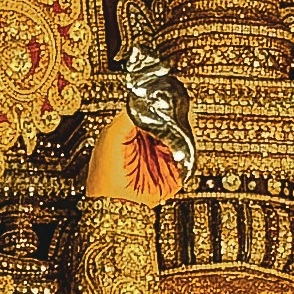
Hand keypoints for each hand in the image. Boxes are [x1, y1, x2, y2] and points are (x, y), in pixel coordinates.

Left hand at [98, 46, 191, 189]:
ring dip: (181, 129)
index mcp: (132, 130)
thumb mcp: (112, 136)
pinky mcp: (174, 171)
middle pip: (169, 120)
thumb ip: (129, 115)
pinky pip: (187, 155)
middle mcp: (149, 141)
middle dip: (173, 113)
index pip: (150, 109)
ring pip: (181, 135)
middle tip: (176, 104)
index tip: (165, 90)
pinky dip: (187, 147)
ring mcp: (162, 156)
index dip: (157, 100)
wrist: (115, 203)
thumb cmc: (105, 174)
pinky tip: (179, 142)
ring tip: (177, 124)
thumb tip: (144, 96)